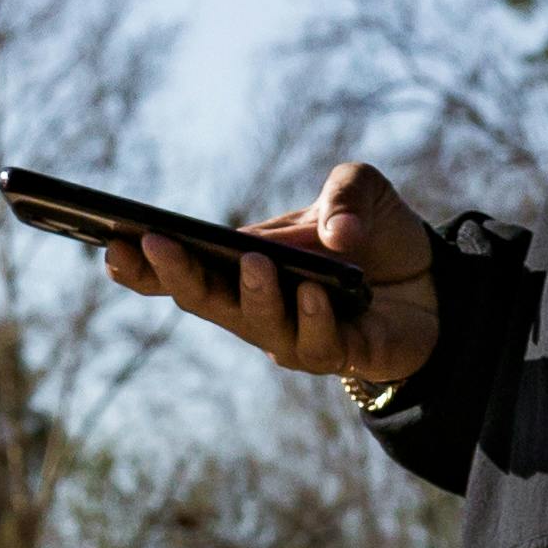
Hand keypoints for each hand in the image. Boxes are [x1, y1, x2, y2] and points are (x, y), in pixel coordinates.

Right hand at [102, 160, 439, 388]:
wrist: (438, 284)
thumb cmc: (377, 235)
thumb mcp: (361, 191)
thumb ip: (343, 194)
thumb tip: (335, 235)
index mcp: (242, 264)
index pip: (182, 269)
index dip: (142, 265)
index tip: (110, 245)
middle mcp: (258, 307)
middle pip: (205, 301)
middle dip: (177, 275)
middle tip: (155, 245)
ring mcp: (296, 336)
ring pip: (259, 327)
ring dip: (252, 295)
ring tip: (254, 264)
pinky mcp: (344, 357)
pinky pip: (320, 345)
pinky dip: (316, 318)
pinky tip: (318, 296)